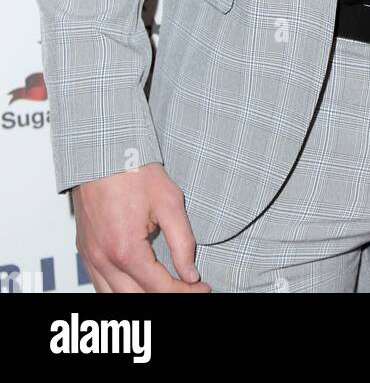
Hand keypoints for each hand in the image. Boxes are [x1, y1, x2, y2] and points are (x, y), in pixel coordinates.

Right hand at [72, 163, 211, 291]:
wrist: (102, 151)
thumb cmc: (134, 171)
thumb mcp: (169, 202)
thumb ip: (182, 242)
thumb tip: (190, 274)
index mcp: (126, 250)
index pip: (160, 289)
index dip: (186, 293)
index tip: (204, 288)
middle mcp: (103, 260)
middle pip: (137, 299)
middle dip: (167, 298)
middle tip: (188, 291)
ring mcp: (90, 256)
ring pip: (113, 298)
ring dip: (140, 299)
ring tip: (166, 291)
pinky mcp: (84, 250)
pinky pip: (99, 284)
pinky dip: (119, 292)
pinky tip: (136, 285)